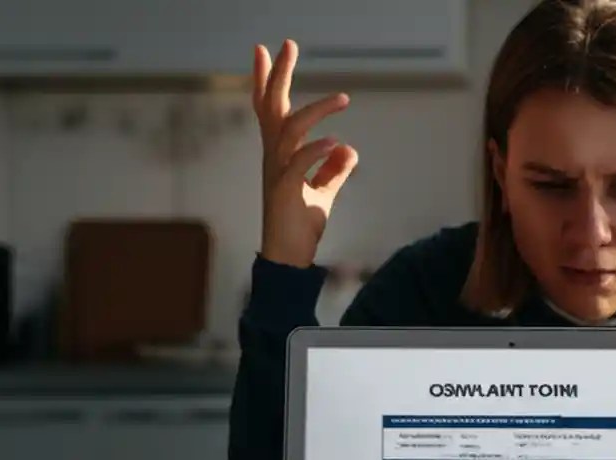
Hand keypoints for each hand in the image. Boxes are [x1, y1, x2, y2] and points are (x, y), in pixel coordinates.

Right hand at [253, 39, 357, 267]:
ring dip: (316, 111)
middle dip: (277, 74)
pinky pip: (298, 164)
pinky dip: (318, 152)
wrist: (289, 258)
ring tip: (343, 98)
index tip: (268, 50)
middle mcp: (273, 157)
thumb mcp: (323, 193)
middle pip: (270, 107)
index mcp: (279, 154)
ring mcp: (276, 173)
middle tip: (287, 44)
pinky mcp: (284, 192)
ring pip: (289, 130)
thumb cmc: (301, 225)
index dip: (267, 80)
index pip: (269, 109)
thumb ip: (334, 171)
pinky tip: (337, 144)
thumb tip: (348, 148)